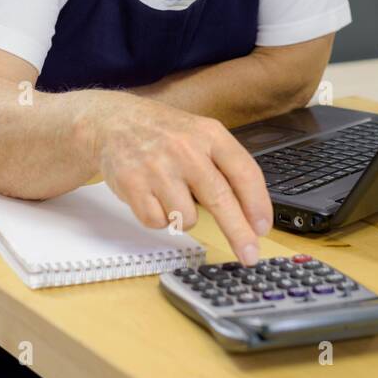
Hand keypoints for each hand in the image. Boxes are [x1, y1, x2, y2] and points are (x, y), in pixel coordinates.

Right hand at [84, 96, 272, 264]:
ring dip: (182, 217)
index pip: (244, 172)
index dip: (258, 205)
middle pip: (221, 200)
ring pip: (186, 219)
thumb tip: (251, 214)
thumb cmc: (164, 134)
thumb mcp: (200, 135)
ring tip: (171, 194)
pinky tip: (152, 196)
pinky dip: (158, 217)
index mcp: (209, 134)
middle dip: (239, 234)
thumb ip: (226, 167)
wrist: (114, 122)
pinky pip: (157, 222)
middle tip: (249, 256)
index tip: (262, 229)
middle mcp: (186, 149)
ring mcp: (158, 167)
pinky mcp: (133, 184)